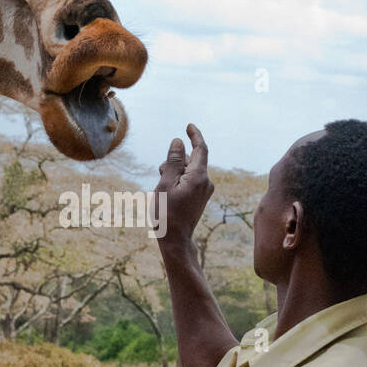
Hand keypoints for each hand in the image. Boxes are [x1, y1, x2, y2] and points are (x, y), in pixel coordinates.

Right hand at [153, 123, 213, 247]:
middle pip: (190, 161)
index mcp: (199, 177)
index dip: (195, 135)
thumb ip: (173, 161)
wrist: (176, 240)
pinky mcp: (200, 198)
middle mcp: (206, 182)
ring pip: (188, 171)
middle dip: (174, 162)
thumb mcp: (165, 183)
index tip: (188, 126)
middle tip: (160, 176)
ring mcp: (204, 191)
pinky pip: (189, 181)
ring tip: (162, 189)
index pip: (200, 148)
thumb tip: (179, 142)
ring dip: (174, 173)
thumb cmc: (167, 213)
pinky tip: (168, 194)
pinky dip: (178, 181)